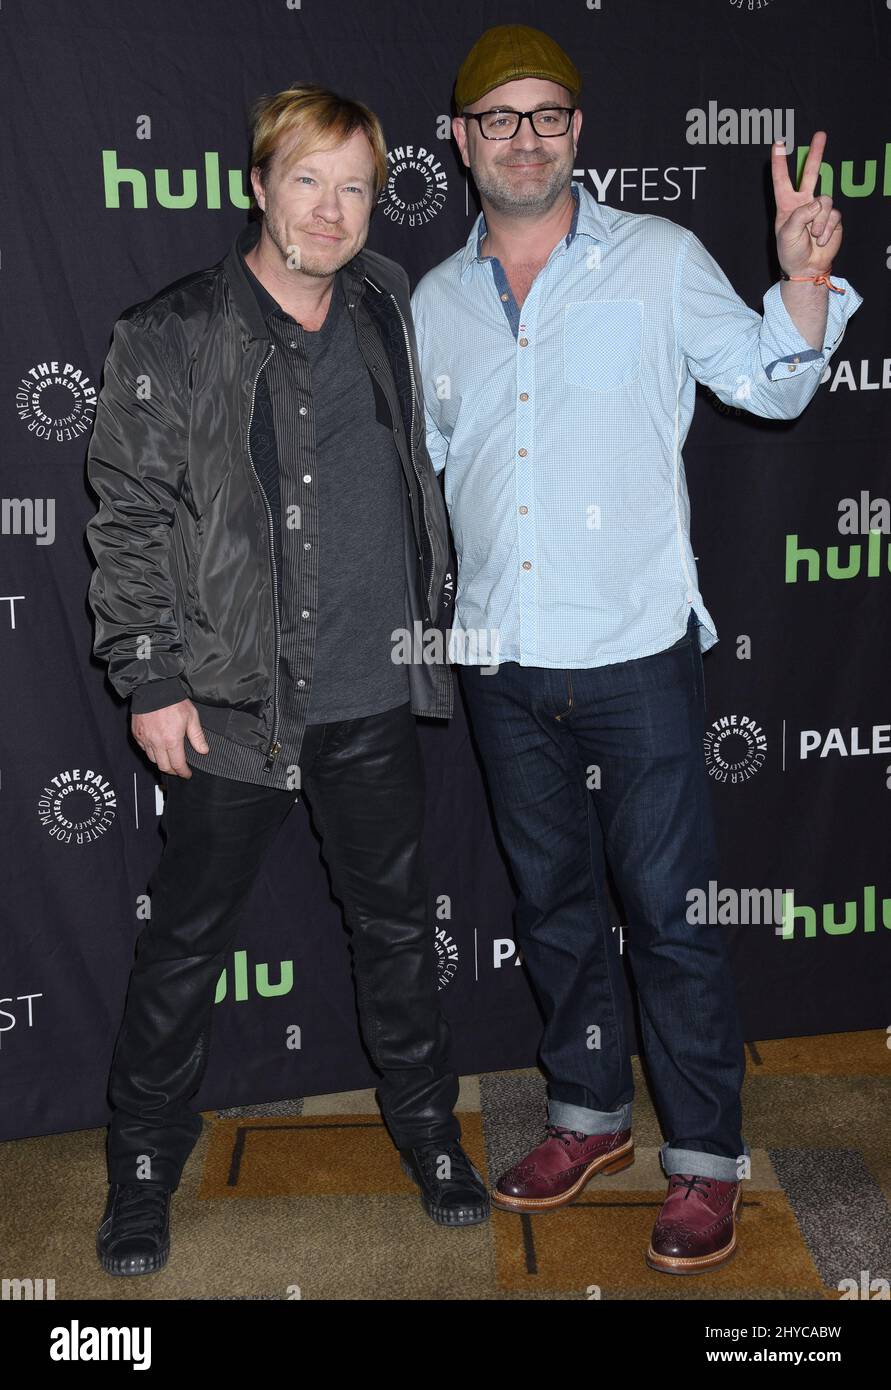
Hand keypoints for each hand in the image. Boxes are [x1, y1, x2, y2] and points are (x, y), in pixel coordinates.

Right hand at [132, 698, 208, 777]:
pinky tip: (157, 748)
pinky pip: (144, 749)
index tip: (187, 774)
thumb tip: (203, 751)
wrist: (153, 688)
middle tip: (179, 769)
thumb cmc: (173, 701)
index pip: (177, 765)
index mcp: (172, 741)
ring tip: (169, 759)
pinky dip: (151, 752)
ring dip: (161, 762)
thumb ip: (197, 736)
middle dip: (173, 771)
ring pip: (152, 759)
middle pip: (164, 766)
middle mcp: (157, 743)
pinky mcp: (137, 734)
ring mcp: (145, 739)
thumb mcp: (192, 717)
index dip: (183, 772)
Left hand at [772, 130, 842, 278]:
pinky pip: (833, 216)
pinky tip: (821, 240)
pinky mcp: (833, 218)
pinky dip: (827, 230)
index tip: (777, 144)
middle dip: (816, 154)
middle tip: (820, 134)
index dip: (780, 162)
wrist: (807, 268)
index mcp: (787, 205)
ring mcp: (820, 209)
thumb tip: (818, 203)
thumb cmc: (790, 252)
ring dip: (819, 222)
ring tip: (812, 236)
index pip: (782, 180)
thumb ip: (800, 215)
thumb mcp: (786, 234)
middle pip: (811, 173)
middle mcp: (804, 203)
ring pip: (825, 201)